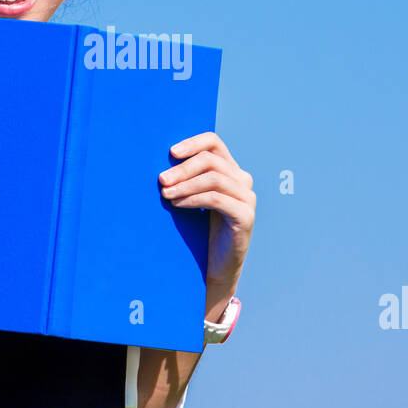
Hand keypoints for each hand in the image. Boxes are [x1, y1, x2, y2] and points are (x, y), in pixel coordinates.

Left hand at [158, 132, 253, 286]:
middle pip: (211, 160)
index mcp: (230, 170)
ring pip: (214, 178)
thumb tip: (161, 165)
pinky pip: (217, 199)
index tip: (170, 152)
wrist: (215, 265)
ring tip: (166, 194)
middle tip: (161, 179)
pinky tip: (178, 204)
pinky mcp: (246, 216)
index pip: (214, 142)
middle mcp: (242, 180)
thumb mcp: (193, 197)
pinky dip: (194, 198)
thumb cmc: (200, 230)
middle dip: (183, 168)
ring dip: (186, 184)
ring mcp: (247, 198)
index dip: (192, 143)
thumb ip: (186, 178)